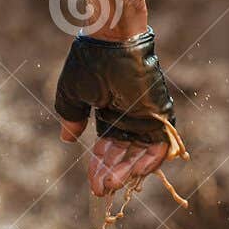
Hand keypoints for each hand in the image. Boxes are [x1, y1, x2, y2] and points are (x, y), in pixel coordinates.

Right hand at [53, 29, 178, 195]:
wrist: (111, 38)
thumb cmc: (90, 61)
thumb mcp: (73, 94)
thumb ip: (72, 117)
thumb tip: (67, 138)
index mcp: (109, 112)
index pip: (106, 149)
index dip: (99, 167)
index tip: (93, 185)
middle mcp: (129, 117)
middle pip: (123, 155)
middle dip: (112, 174)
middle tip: (102, 190)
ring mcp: (146, 116)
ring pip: (141, 153)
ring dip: (129, 171)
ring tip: (114, 184)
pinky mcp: (160, 113)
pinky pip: (161, 143)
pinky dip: (152, 160)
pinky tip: (137, 172)